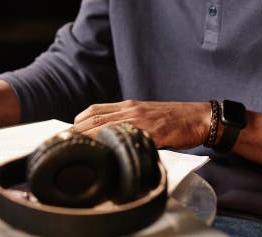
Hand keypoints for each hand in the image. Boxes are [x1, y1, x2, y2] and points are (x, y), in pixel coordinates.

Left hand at [72, 100, 210, 149]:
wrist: (198, 118)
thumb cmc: (172, 119)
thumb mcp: (145, 115)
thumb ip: (127, 122)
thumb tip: (108, 138)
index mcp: (127, 106)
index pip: (94, 111)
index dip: (78, 123)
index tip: (67, 136)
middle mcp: (130, 110)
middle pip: (94, 119)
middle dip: (77, 133)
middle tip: (64, 146)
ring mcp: (140, 120)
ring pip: (105, 127)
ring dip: (88, 139)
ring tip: (75, 151)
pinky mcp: (152, 132)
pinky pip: (127, 138)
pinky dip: (112, 145)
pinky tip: (102, 155)